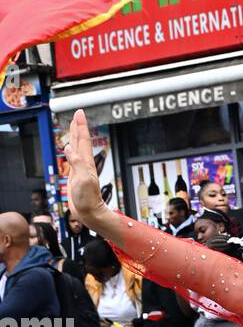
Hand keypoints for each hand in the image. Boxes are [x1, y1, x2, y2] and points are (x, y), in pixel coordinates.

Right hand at [63, 110, 105, 226]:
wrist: (89, 213)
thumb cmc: (88, 199)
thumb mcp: (83, 180)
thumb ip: (77, 163)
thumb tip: (69, 148)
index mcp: (86, 162)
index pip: (83, 140)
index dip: (81, 126)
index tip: (79, 113)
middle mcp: (83, 163)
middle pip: (80, 141)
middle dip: (78, 126)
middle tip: (77, 114)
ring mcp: (79, 169)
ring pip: (76, 148)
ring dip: (75, 136)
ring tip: (73, 126)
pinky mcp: (75, 176)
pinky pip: (72, 158)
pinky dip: (70, 150)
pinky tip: (69, 148)